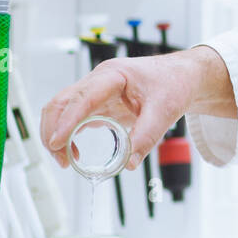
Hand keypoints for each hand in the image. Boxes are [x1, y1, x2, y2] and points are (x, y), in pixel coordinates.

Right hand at [39, 46, 235, 171]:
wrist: (183, 77)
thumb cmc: (174, 82)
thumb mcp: (165, 110)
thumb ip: (147, 135)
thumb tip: (130, 162)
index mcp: (113, 75)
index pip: (83, 97)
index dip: (67, 120)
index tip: (58, 142)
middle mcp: (99, 81)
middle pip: (62, 102)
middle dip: (54, 130)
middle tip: (62, 159)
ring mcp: (96, 92)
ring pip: (63, 110)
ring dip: (57, 134)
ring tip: (66, 160)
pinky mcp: (98, 104)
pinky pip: (74, 118)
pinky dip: (68, 135)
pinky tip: (74, 152)